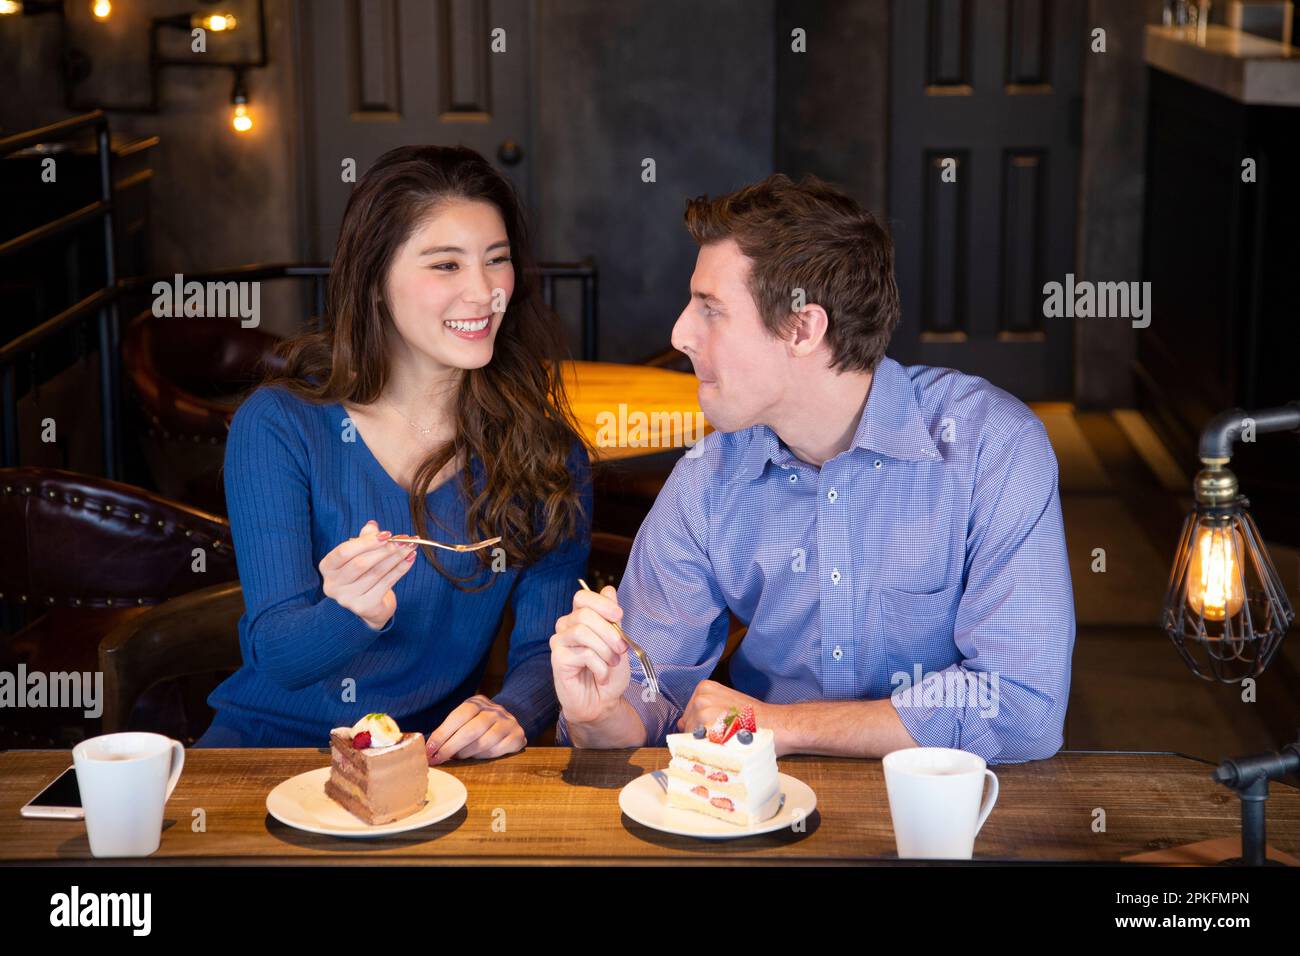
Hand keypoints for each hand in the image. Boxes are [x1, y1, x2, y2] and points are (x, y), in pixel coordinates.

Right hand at [318, 519, 417, 629]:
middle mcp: (333, 585)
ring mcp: (347, 598)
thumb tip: (372, 525)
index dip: (366, 542)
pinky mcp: (364, 607)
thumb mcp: (358, 554)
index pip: (344, 551)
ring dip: (396, 558)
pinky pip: (386, 584)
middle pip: (361, 563)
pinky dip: (400, 570)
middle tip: (403, 540)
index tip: (387, 534)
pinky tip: (410, 559)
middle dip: (385, 550)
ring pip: (376, 573)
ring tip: (411, 547)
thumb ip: (363, 539)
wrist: (367, 604)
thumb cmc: (362, 574)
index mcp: (327, 567)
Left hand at [426, 695, 525, 763]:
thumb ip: (449, 730)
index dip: (442, 734)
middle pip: (470, 731)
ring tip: (458, 757)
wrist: (509, 720)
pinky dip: (484, 756)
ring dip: (467, 754)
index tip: (429, 749)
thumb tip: (428, 748)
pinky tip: (477, 757)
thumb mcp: (465, 719)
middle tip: (438, 759)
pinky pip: (498, 750)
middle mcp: (494, 710)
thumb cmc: (478, 723)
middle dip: (450, 748)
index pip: (458, 716)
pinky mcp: (517, 736)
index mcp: (477, 703)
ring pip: (484, 743)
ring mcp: (507, 722)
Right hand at [549, 585, 630, 723]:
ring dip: (605, 650)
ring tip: (612, 664)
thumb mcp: (617, 641)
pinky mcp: (558, 659)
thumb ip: (612, 618)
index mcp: (580, 617)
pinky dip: (600, 666)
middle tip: (621, 649)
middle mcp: (566, 626)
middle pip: (584, 614)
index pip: (582, 597)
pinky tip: (601, 675)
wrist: (602, 701)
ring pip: (583, 632)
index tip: (618, 615)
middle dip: (609, 632)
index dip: (601, 603)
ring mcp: (560, 642)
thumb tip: (609, 590)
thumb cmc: (609, 671)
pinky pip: (583, 654)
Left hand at [677, 680, 779, 746]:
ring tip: (728, 741)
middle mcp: (701, 698)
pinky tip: (726, 748)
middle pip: (687, 728)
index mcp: (704, 688)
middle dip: (702, 737)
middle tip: (727, 736)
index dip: (702, 728)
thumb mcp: (727, 703)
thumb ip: (704, 709)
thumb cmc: (754, 719)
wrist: (777, 725)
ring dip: (706, 746)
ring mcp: (702, 713)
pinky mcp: (707, 730)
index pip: (688, 716)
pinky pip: (698, 748)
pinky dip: (709, 753)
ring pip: (691, 739)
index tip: (720, 729)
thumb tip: (681, 724)